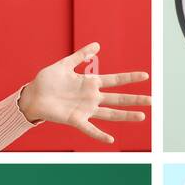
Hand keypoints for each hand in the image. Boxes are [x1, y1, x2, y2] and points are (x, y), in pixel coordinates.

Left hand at [17, 42, 149, 142]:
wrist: (32, 95)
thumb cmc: (47, 80)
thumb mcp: (64, 64)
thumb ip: (80, 55)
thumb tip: (97, 45)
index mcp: (89, 82)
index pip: (115, 80)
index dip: (129, 78)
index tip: (145, 76)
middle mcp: (91, 97)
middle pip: (118, 98)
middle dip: (135, 99)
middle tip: (152, 100)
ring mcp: (85, 109)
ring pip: (110, 113)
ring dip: (125, 115)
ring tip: (142, 117)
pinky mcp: (75, 119)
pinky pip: (90, 128)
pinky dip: (100, 134)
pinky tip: (111, 139)